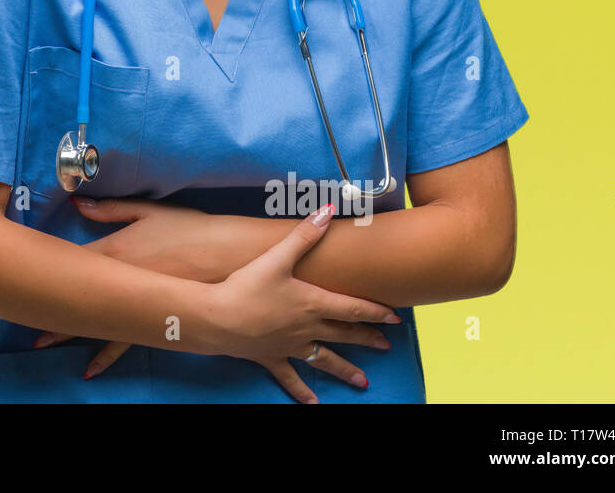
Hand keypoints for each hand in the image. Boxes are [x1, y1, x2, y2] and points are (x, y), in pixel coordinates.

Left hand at [32, 196, 222, 377]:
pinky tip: (90, 369)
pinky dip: (104, 355)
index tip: (20, 272)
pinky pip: (122, 340)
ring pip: (92, 322)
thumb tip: (77, 204)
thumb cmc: (190, 228)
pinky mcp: (151, 320)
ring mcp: (134, 305)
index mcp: (114, 252)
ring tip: (41, 344)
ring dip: (65, 333)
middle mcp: (118, 282)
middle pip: (74, 296)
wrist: (230, 255)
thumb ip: (111, 209)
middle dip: (47, 307)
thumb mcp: (149, 211)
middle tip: (19, 317)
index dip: (44, 269)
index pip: (70, 263)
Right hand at [198, 203, 399, 403]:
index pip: (352, 308)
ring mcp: (291, 347)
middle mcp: (308, 328)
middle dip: (367, 339)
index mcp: (313, 304)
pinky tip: (313, 403)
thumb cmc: (248, 287)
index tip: (395, 317)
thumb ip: (303, 235)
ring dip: (346, 370)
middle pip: (345, 334)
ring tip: (363, 382)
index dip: (375, 311)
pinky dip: (302, 391)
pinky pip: (291, 378)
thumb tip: (328, 212)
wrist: (219, 319)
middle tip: (387, 345)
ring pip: (325, 360)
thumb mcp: (277, 258)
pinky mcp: (272, 358)